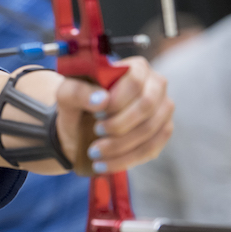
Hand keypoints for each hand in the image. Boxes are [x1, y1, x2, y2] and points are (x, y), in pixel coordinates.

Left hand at [54, 56, 172, 173]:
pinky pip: (151, 149)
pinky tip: (103, 164)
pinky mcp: (162, 132)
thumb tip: (102, 100)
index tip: (97, 114)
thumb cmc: (77, 102)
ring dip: (120, 146)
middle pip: (146, 106)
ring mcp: (163, 109)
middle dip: (119, 125)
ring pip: (150, 130)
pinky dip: (125, 159)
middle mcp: (156, 85)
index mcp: (135, 67)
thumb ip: (78, 91)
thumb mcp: (67, 94)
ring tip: (95, 152)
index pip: (135, 81)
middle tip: (96, 132)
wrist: (79, 125)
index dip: (117, 101)